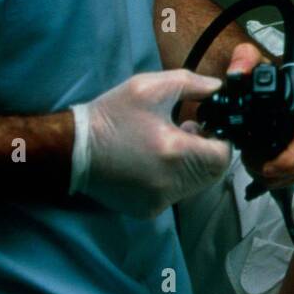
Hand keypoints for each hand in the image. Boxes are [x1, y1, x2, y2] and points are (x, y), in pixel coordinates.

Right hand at [75, 70, 231, 218]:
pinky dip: (174, 179)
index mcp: (175, 153)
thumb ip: (190, 84)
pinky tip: (154, 162)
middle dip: (208, 152)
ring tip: (169, 143)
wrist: (71, 150)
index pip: (223, 156)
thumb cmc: (110, 116)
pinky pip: (175, 195)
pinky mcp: (147, 210)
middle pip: (212, 173)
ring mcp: (159, 201)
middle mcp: (170, 183)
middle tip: (188, 131)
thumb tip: (218, 88)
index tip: (206, 125)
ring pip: (195, 185)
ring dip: (192, 166)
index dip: (221, 140)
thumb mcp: (149, 88)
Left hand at [218, 42, 293, 187]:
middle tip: (247, 159)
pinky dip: (281, 179)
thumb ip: (245, 59)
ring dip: (272, 177)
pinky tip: (266, 168)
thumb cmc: (273, 78)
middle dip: (267, 171)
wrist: (286, 83)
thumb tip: (238, 71)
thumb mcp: (257, 63)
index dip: (271, 160)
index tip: (248, 152)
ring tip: (253, 162)